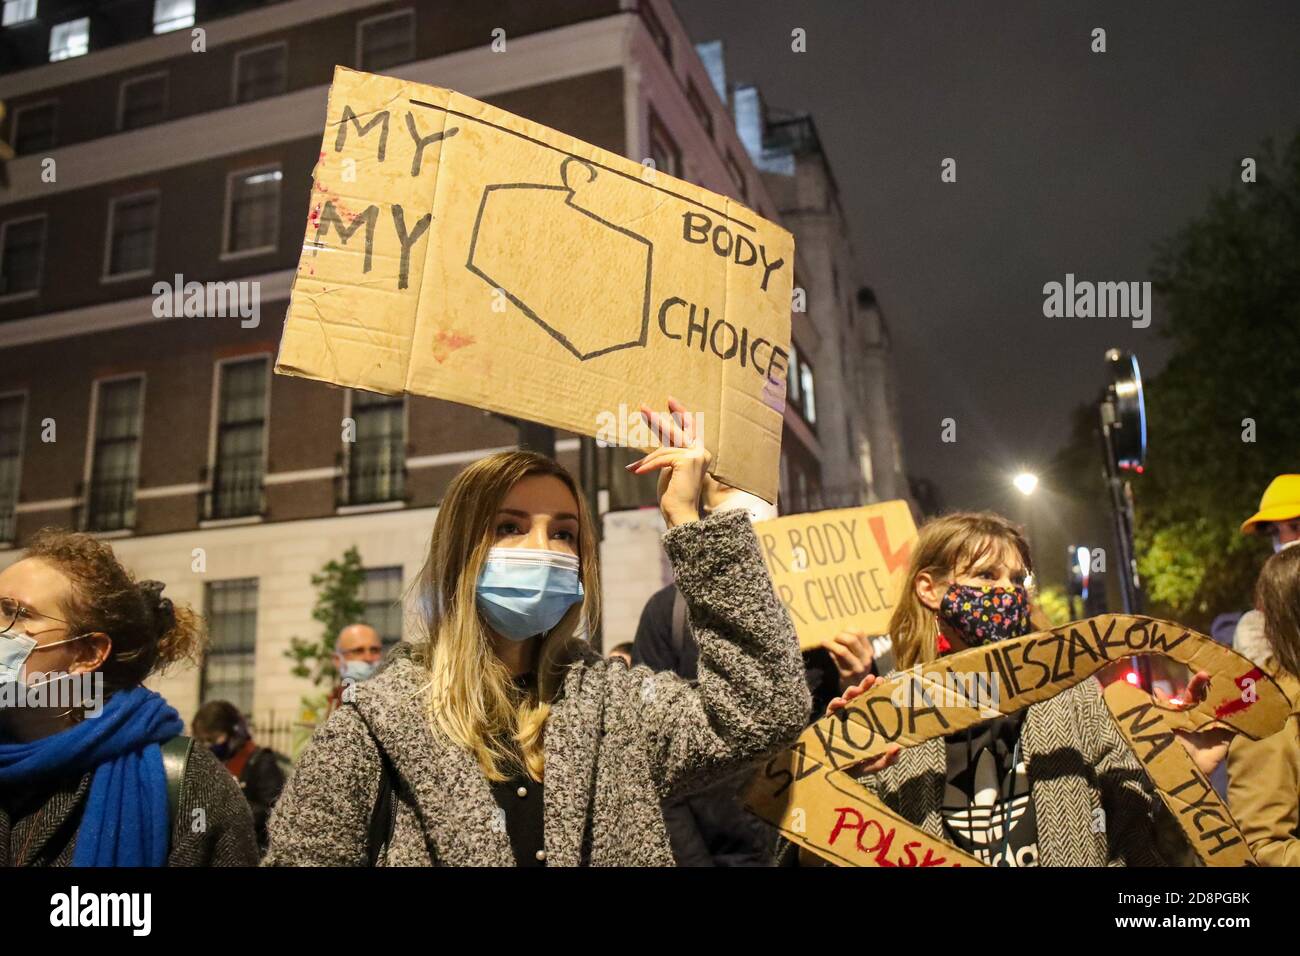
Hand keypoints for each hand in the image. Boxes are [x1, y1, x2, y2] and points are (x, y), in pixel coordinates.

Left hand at [628, 397, 711, 528]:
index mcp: (698, 453)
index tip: (669, 401)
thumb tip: (658, 444)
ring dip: (647, 460)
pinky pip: (662, 458)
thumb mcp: (668, 470)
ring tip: (635, 469)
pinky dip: (648, 465)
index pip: (689, 429)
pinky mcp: (688, 461)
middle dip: (657, 420)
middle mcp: (701, 452)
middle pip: (676, 431)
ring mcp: (697, 455)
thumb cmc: (673, 496)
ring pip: (665, 449)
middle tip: (642, 407)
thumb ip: (668, 455)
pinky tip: (637, 472)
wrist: (680, 514)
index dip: (679, 414)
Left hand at [823, 629, 874, 691]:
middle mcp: (865, 659)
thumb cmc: (854, 668)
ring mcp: (857, 667)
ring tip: (824, 641)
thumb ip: (852, 644)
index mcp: (869, 651)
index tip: (841, 631)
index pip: (860, 633)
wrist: (856, 690)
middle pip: (852, 640)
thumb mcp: (858, 656)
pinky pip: (836, 659)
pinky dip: (830, 651)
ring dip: (831, 644)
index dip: (847, 629)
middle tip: (833, 637)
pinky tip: (825, 647)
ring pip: (843, 650)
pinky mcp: (847, 674)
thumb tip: (837, 630)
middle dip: (839, 635)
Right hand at [826, 674, 900, 774]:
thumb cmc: (857, 766)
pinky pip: (830, 710)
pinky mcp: (828, 723)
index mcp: (867, 722)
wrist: (835, 774)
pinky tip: (840, 703)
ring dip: (850, 692)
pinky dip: (834, 704)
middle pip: (860, 698)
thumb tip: (897, 749)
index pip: (873, 704)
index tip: (884, 682)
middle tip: (873, 679)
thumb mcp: (875, 764)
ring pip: (846, 700)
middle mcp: (854, 717)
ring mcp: (841, 718)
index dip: (878, 692)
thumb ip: (887, 759)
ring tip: (855, 690)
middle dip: (865, 686)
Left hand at [1156, 670, 1234, 777]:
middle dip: (1219, 687)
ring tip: (1242, 685)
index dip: (1198, 683)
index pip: (1194, 693)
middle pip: (1213, 699)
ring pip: (1226, 710)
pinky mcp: (1226, 739)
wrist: (1179, 766)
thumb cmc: (1169, 743)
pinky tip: (1250, 706)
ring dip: (1233, 700)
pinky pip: (1235, 727)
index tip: (1204, 673)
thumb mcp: (1164, 722)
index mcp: (1187, 711)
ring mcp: (1215, 727)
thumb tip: (1156, 688)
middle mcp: (1203, 716)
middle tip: (1226, 675)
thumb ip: (1162, 706)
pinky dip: (1242, 719)